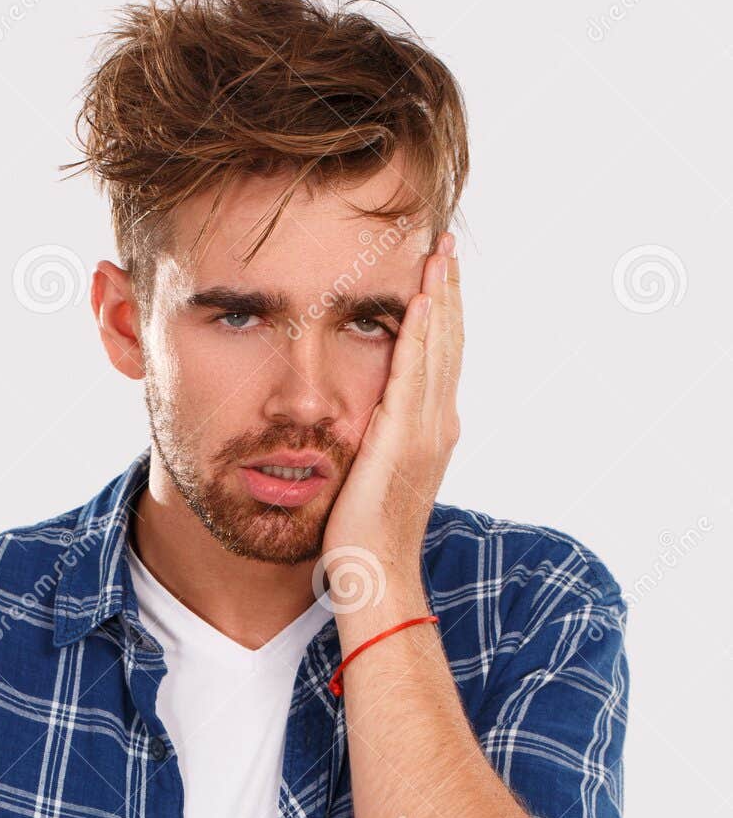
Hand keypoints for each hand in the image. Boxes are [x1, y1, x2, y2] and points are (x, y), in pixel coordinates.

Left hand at [323, 230, 462, 575]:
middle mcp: (438, 424)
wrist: (376, 573)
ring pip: (438, 348)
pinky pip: (413, 375)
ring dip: (439, 298)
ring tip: (437, 254)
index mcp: (433, 431)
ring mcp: (425, 430)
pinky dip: (419, 336)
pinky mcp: (402, 438)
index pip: (441, 358)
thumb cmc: (368, 536)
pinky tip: (419, 301)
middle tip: (445, 245)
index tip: (438, 275)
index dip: (442, 315)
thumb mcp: (378, 476)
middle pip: (449, 342)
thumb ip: (382, 444)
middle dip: (448, 291)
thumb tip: (369, 425)